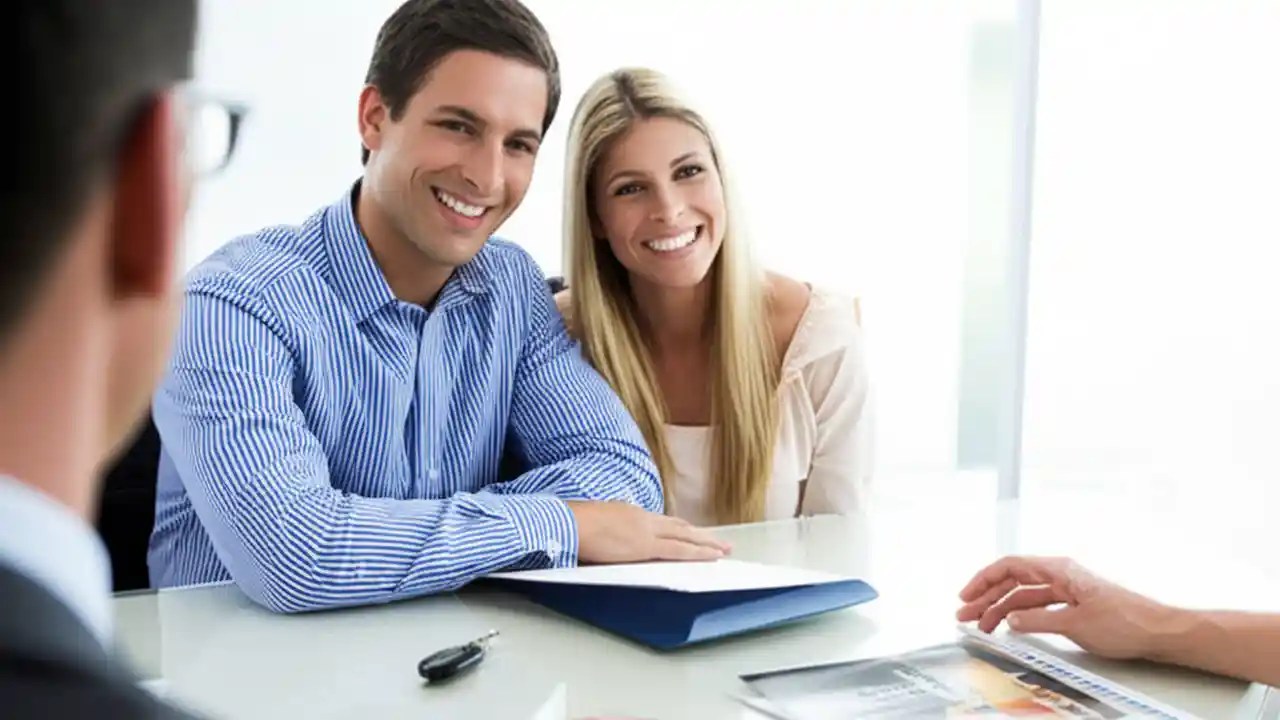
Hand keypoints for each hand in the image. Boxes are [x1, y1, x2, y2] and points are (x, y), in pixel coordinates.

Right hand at [566, 501, 731, 563]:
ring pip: (685, 536)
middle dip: (700, 535)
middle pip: (678, 527)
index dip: (678, 528)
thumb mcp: (593, 525)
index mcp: (628, 513)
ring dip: (706, 543)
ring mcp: (646, 530)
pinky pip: (679, 550)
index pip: (660, 522)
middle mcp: (642, 518)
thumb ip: (606, 533)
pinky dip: (698, 553)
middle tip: (720, 542)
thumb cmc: (571, 526)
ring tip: (724, 550)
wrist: (567, 523)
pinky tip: (712, 557)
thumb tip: (604, 541)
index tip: (690, 532)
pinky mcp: (646, 546)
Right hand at [956, 555, 1181, 659]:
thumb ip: (1037, 621)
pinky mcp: (1073, 605)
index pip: (1010, 566)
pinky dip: (1020, 615)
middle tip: (965, 616)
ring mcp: (1066, 590)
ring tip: (982, 626)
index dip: (983, 580)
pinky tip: (1010, 626)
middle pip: (1012, 581)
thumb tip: (1009, 620)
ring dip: (1001, 609)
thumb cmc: (1124, 621)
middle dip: (986, 597)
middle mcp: (1060, 575)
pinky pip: (1037, 605)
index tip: (966, 597)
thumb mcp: (1075, 624)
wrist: (1158, 631)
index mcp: (1058, 570)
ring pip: (1023, 595)